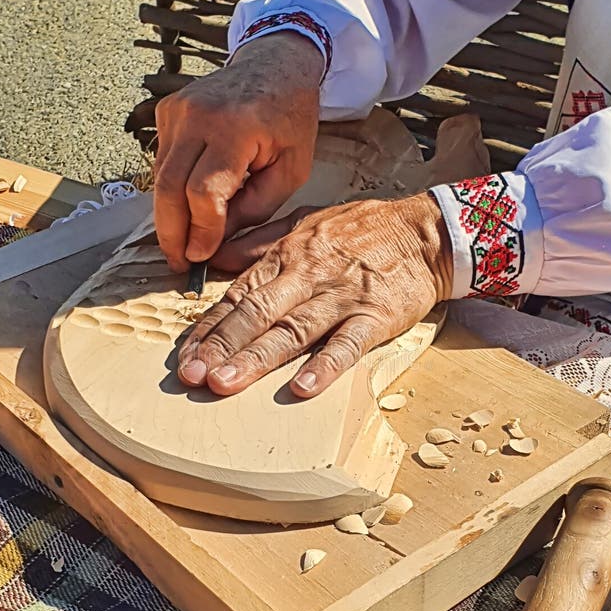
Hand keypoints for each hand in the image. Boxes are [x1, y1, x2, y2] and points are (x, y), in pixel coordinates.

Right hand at [153, 32, 322, 271]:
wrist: (275, 64)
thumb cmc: (290, 118)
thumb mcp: (291, 170)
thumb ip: (254, 209)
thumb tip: (214, 243)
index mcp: (235, 128)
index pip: (203, 192)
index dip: (200, 231)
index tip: (201, 256)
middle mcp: (197, 116)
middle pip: (168, 187)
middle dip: (171, 233)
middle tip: (178, 262)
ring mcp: (177, 110)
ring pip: (159, 177)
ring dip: (168, 215)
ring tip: (182, 242)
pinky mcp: (166, 111)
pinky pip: (161, 162)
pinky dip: (171, 190)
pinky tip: (187, 205)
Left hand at [177, 194, 452, 397]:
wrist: (426, 232)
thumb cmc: (364, 230)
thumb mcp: (306, 222)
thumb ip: (260, 242)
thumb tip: (217, 259)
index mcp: (288, 256)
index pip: (238, 294)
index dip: (209, 326)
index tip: (185, 355)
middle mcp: (308, 276)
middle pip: (257, 313)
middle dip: (221, 345)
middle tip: (192, 375)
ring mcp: (341, 297)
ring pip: (293, 329)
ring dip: (257, 358)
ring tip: (225, 383)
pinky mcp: (376, 316)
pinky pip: (348, 343)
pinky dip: (325, 365)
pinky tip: (302, 388)